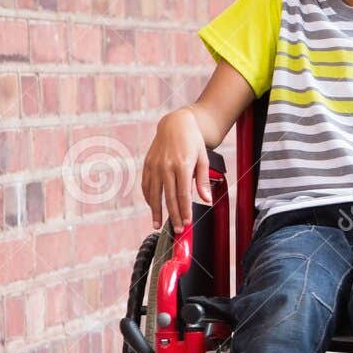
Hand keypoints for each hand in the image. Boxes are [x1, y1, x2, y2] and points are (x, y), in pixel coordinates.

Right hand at [142, 107, 211, 231]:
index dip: (185, 211)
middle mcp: (166, 166)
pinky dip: (148, 197)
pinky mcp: (147, 164)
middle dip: (173, 216)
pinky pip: (146, 184)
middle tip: (177, 229)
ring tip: (157, 224)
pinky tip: (151, 207)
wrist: (176, 124)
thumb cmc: (192, 141)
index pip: (183, 195)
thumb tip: (206, 200)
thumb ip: (202, 180)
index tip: (187, 222)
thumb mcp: (203, 159)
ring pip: (153, 193)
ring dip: (156, 211)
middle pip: (169, 197)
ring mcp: (154, 165)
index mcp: (182, 165)